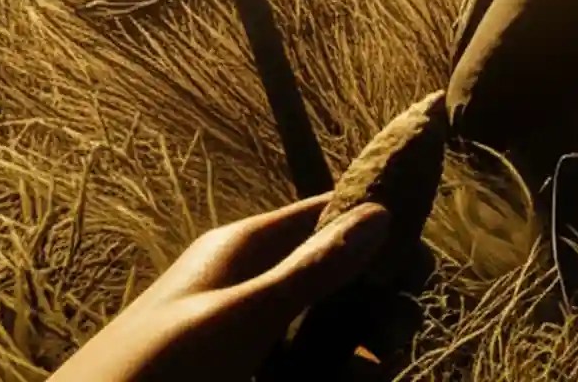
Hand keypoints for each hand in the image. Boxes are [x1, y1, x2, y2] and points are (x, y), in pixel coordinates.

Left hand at [51, 195, 389, 381]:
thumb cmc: (156, 369)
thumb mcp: (240, 315)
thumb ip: (312, 270)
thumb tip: (381, 213)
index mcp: (246, 250)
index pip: (328, 215)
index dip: (380, 228)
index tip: (420, 260)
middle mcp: (257, 287)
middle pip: (342, 277)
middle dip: (380, 300)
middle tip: (400, 332)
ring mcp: (258, 339)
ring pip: (335, 330)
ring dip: (368, 345)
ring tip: (383, 367)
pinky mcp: (260, 377)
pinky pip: (316, 367)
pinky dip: (346, 375)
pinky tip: (363, 381)